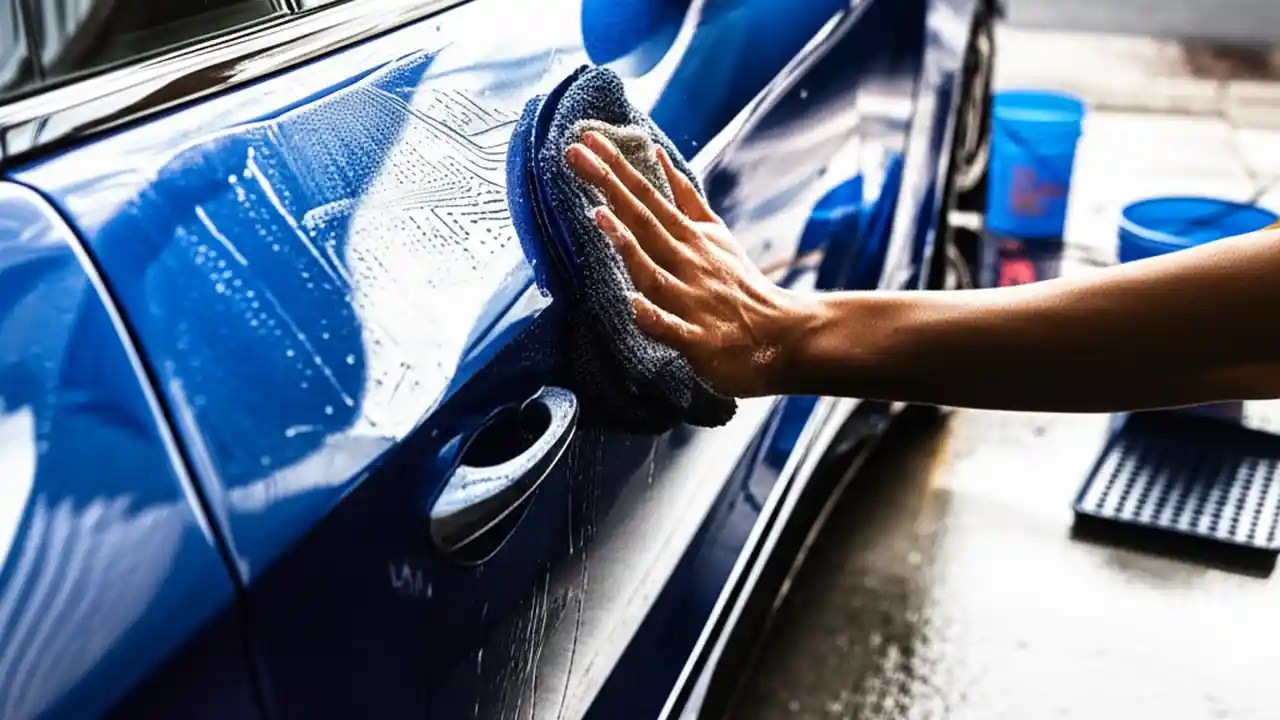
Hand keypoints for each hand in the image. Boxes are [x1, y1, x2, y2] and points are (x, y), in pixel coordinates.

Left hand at [565, 132, 818, 396]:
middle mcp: (688, 261)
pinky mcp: (698, 339)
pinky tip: (634, 305)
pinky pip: (672, 328)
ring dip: (627, 244)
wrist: (782, 334)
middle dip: (609, 185)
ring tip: (598, 215)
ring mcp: (692, 300)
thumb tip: (658, 157)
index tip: (586, 137)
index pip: (648, 195)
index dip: (617, 167)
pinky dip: (654, 317)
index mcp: (690, 237)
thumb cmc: (740, 285)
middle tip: (575, 152)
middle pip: (643, 219)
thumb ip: (686, 198)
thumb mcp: (716, 233)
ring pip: (653, 270)